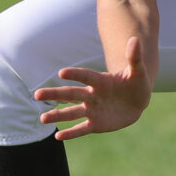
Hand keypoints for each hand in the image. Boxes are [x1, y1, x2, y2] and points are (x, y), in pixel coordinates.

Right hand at [34, 36, 150, 140]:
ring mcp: (93, 110)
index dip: (75, 74)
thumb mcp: (138, 72)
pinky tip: (58, 137)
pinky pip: (82, 128)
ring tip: (42, 118)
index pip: (86, 76)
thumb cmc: (136, 84)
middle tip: (37, 94)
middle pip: (71, 95)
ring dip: (58, 115)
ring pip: (72, 112)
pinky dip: (71, 133)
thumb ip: (134, 57)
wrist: (137, 102)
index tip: (62, 73)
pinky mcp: (96, 123)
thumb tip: (135, 39)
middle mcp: (92, 95)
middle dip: (55, 94)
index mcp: (101, 81)